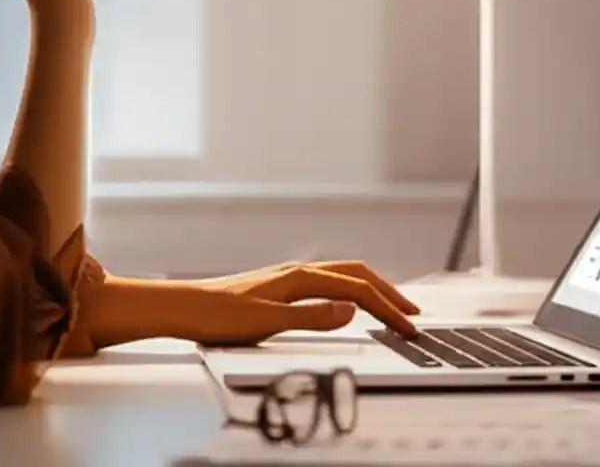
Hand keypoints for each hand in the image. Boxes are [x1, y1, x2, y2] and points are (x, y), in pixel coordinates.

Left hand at [194, 261, 419, 335]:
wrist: (186, 307)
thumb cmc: (220, 316)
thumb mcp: (268, 322)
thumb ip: (313, 317)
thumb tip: (352, 311)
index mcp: (301, 278)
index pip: (357, 291)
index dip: (387, 309)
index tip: (408, 327)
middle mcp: (299, 271)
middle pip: (357, 274)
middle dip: (389, 292)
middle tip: (413, 313)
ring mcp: (291, 276)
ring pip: (344, 275)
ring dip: (373, 288)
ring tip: (391, 305)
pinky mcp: (283, 285)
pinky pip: (329, 281)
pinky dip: (352, 289)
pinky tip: (349, 302)